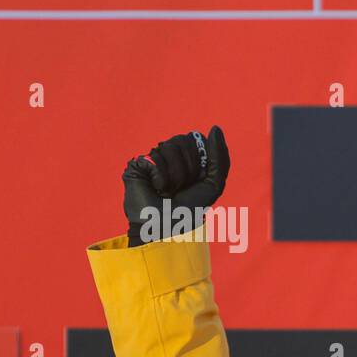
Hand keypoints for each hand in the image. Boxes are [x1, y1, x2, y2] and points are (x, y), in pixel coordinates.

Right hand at [122, 125, 230, 245]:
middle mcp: (170, 156)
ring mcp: (153, 158)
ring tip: (169, 189)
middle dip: (189, 167)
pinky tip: (156, 188)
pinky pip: (154, 158)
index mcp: (188, 159)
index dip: (201, 158)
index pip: (197, 139)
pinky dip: (161, 177)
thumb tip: (215, 128)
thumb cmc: (190, 210)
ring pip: (169, 146)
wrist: (166, 227)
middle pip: (184, 140)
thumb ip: (220, 157)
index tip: (198, 178)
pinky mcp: (137, 164)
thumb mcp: (214, 184)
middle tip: (182, 187)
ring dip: (176, 174)